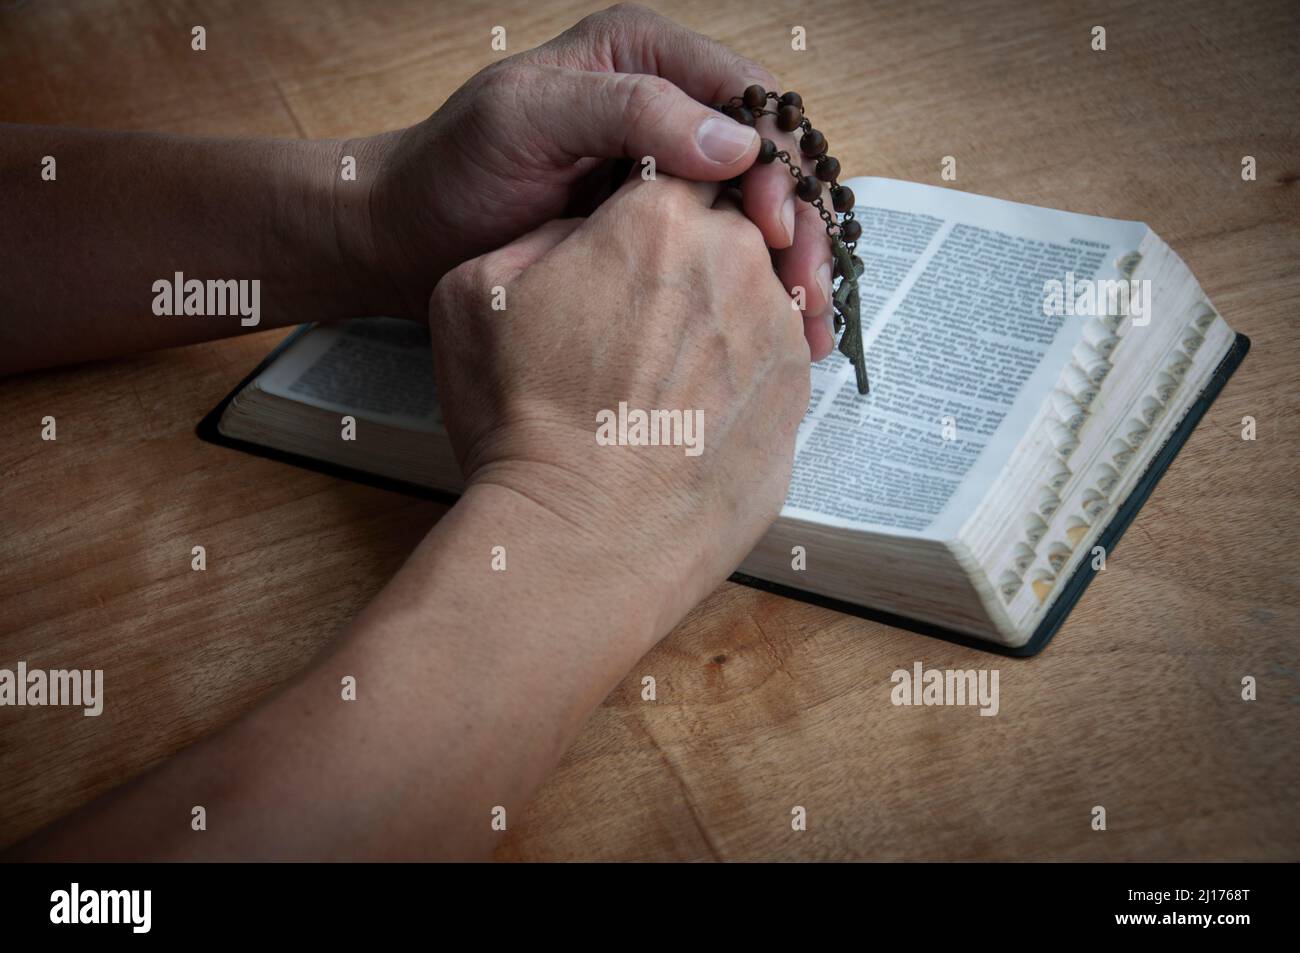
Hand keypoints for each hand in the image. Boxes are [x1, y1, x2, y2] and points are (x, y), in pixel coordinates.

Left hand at [359, 3, 836, 358]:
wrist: (411, 236)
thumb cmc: (453, 169)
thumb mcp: (527, 119)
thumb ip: (627, 111)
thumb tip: (736, 140)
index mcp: (645, 56)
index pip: (748, 96)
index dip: (777, 161)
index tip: (775, 226)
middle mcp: (670, 105)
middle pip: (771, 155)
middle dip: (801, 221)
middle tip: (806, 288)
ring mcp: (668, 170)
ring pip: (760, 209)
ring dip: (791, 263)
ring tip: (807, 323)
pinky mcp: (659, 226)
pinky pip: (726, 248)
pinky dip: (755, 287)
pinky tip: (775, 329)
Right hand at [427, 173, 810, 628]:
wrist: (583, 539)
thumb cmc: (521, 419)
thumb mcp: (474, 294)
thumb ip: (540, 234)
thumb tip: (585, 235)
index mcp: (659, 219)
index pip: (676, 168)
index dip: (649, 203)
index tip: (628, 240)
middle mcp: (737, 264)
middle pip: (725, 231)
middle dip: (686, 260)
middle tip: (640, 316)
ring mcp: (778, 337)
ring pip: (754, 298)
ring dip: (717, 319)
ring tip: (663, 376)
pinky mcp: (798, 405)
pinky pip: (773, 365)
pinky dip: (740, 379)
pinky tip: (693, 414)